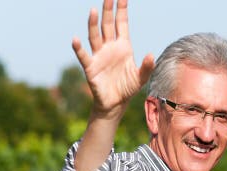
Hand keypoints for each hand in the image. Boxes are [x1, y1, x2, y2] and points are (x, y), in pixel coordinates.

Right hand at [72, 0, 154, 117]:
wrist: (115, 103)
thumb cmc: (127, 88)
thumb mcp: (141, 78)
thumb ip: (146, 67)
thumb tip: (150, 55)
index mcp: (123, 46)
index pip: (122, 23)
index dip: (122, 10)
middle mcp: (109, 47)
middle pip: (108, 24)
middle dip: (108, 10)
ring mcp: (99, 55)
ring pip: (95, 36)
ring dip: (93, 24)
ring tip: (93, 10)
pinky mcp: (90, 67)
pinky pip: (83, 55)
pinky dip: (79, 48)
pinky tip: (76, 39)